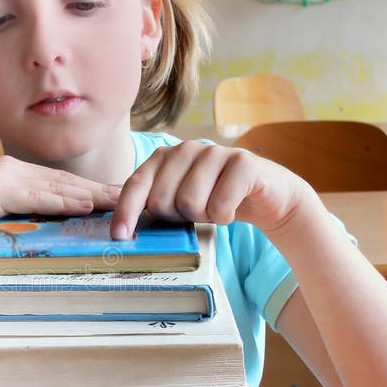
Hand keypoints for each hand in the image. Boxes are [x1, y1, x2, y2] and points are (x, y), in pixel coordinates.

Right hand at [0, 155, 121, 252]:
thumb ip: (18, 216)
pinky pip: (33, 197)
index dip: (88, 189)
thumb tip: (47, 231)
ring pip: (54, 187)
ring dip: (88, 195)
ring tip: (117, 202)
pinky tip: (83, 205)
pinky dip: (61, 201)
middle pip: (63, 181)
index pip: (58, 182)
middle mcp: (9, 170)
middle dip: (98, 190)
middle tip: (131, 197)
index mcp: (11, 175)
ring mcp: (0, 178)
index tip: (115, 197)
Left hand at [110, 141, 312, 238]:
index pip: (136, 184)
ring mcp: (214, 152)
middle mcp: (185, 149)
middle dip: (177, 217)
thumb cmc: (214, 199)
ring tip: (214, 208)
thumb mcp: (178, 200)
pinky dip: (225, 217)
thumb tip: (120, 229)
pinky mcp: (242, 162)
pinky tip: (232, 208)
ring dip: (204, 217)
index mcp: (163, 157)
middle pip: (162, 200)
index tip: (120, 237)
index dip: (125, 212)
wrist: (266, 195)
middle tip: (196, 212)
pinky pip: (219, 205)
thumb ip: (152, 204)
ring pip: (190, 203)